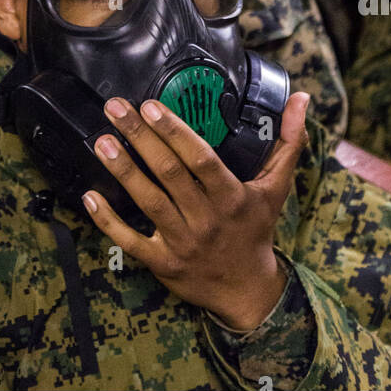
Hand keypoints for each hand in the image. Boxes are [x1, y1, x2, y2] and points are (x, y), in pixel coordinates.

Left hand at [83, 91, 309, 331]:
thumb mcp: (276, 186)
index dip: (174, 132)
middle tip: (115, 108)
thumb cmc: (257, 229)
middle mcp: (206, 218)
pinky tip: (89, 195)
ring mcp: (182, 242)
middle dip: (140, 137)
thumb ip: (287, 140)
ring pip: (148, 201)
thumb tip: (301, 99)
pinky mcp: (162, 263)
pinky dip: (108, 220)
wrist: (247, 290)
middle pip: (168, 173)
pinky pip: (130, 241)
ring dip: (122, 170)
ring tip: (101, 140)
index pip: (200, 159)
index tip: (150, 105)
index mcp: (231, 197)